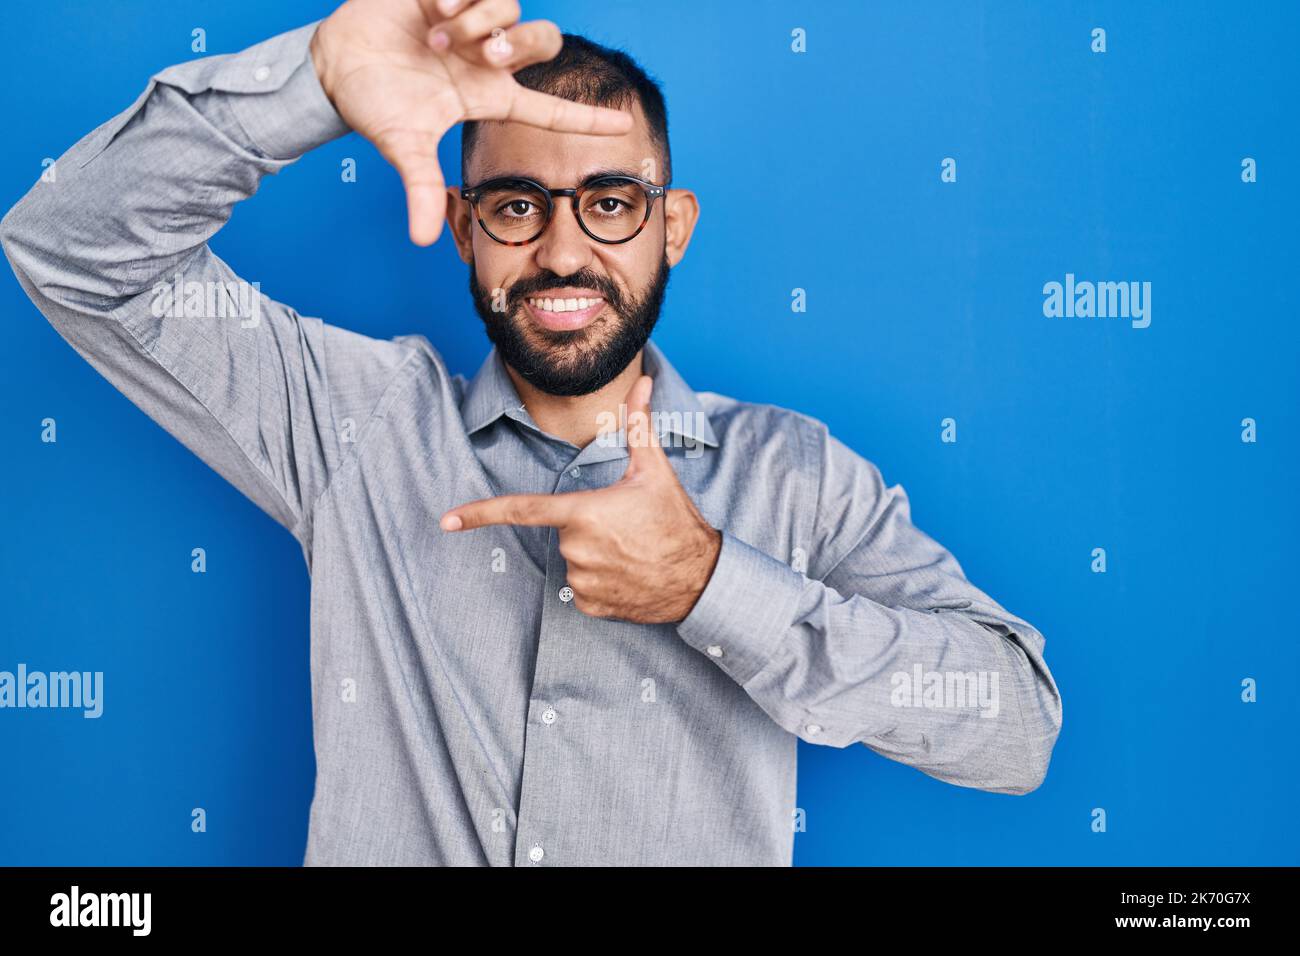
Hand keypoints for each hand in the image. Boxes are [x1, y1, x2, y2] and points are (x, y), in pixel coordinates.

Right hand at [309, 0, 632, 244]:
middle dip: (521, 45)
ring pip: (513, 9)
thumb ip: (420, 188)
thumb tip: (422, 239)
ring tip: (441, 34)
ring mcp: (474, 23)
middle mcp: (490, 59)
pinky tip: (432, 7)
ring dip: (482, 21)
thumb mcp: (402, 146)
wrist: (336, 63)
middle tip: (486, 54)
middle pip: (545, 42)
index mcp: (489, 97)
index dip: (588, 117)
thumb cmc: (375, 105)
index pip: (551, 110)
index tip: (624, 124)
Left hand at [440, 375, 722, 623]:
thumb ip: (639, 425)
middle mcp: (575, 549)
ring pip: (572, 560)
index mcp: (583, 513)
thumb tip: (644, 382)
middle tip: (626, 528)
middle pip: (562, 531)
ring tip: (631, 552)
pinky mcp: (589, 605)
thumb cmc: (675, 522)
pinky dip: (600, 581)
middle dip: (586, 526)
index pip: (522, 509)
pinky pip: (580, 588)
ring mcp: (581, 581)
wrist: (701, 579)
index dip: (480, 514)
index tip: (447, 520)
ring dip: (595, 555)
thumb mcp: (655, 470)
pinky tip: (627, 575)